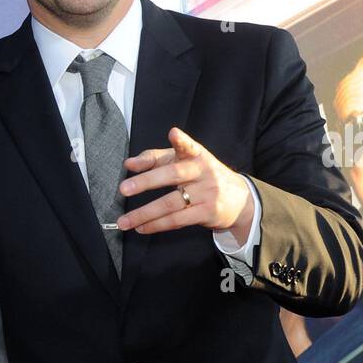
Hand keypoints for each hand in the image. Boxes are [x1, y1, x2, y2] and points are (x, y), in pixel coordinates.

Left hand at [117, 127, 252, 241]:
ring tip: (124, 221)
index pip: (188, 146)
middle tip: (124, 189)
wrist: (238, 198)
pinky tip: (141, 228)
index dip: (181, 141)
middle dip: (146, 181)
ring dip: (144, 214)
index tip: (174, 134)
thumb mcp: (182, 161)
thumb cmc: (201, 176)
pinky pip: (177, 220)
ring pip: (170, 203)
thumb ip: (154, 159)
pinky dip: (156, 225)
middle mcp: (202, 171)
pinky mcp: (207, 212)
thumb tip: (129, 163)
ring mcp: (207, 193)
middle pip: (173, 175)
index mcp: (196, 155)